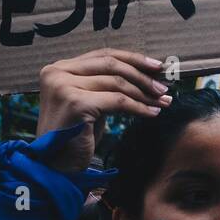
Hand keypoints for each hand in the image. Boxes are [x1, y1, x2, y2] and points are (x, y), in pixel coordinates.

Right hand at [36, 50, 170, 172]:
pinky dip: (139, 107)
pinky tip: (152, 113)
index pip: (103, 54)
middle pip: (111, 64)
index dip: (133, 59)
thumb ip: (107, 84)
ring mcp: (64, 87)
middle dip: (142, 76)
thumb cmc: (75, 134)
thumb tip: (147, 74)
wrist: (54, 165)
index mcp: (58, 68)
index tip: (157, 67)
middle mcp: (57, 73)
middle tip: (164, 87)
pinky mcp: (75, 103)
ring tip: (163, 101)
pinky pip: (118, 101)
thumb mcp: (91, 101)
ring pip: (117, 83)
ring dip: (144, 93)